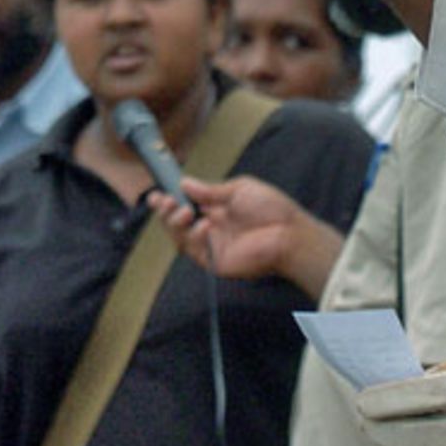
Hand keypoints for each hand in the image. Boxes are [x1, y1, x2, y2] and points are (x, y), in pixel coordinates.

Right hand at [148, 175, 302, 279]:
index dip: (171, 198)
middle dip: (166, 211)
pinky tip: (204, 225)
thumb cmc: (270, 208)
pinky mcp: (214, 261)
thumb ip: (211, 190)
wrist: (288, 233)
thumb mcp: (239, 189)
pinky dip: (193, 237)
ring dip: (175, 222)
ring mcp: (211, 245)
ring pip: (180, 237)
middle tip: (164, 200)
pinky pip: (194, 250)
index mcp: (217, 208)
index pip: (186, 203)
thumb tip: (185, 183)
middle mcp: (210, 227)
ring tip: (183, 210)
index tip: (157, 192)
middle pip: (177, 222)